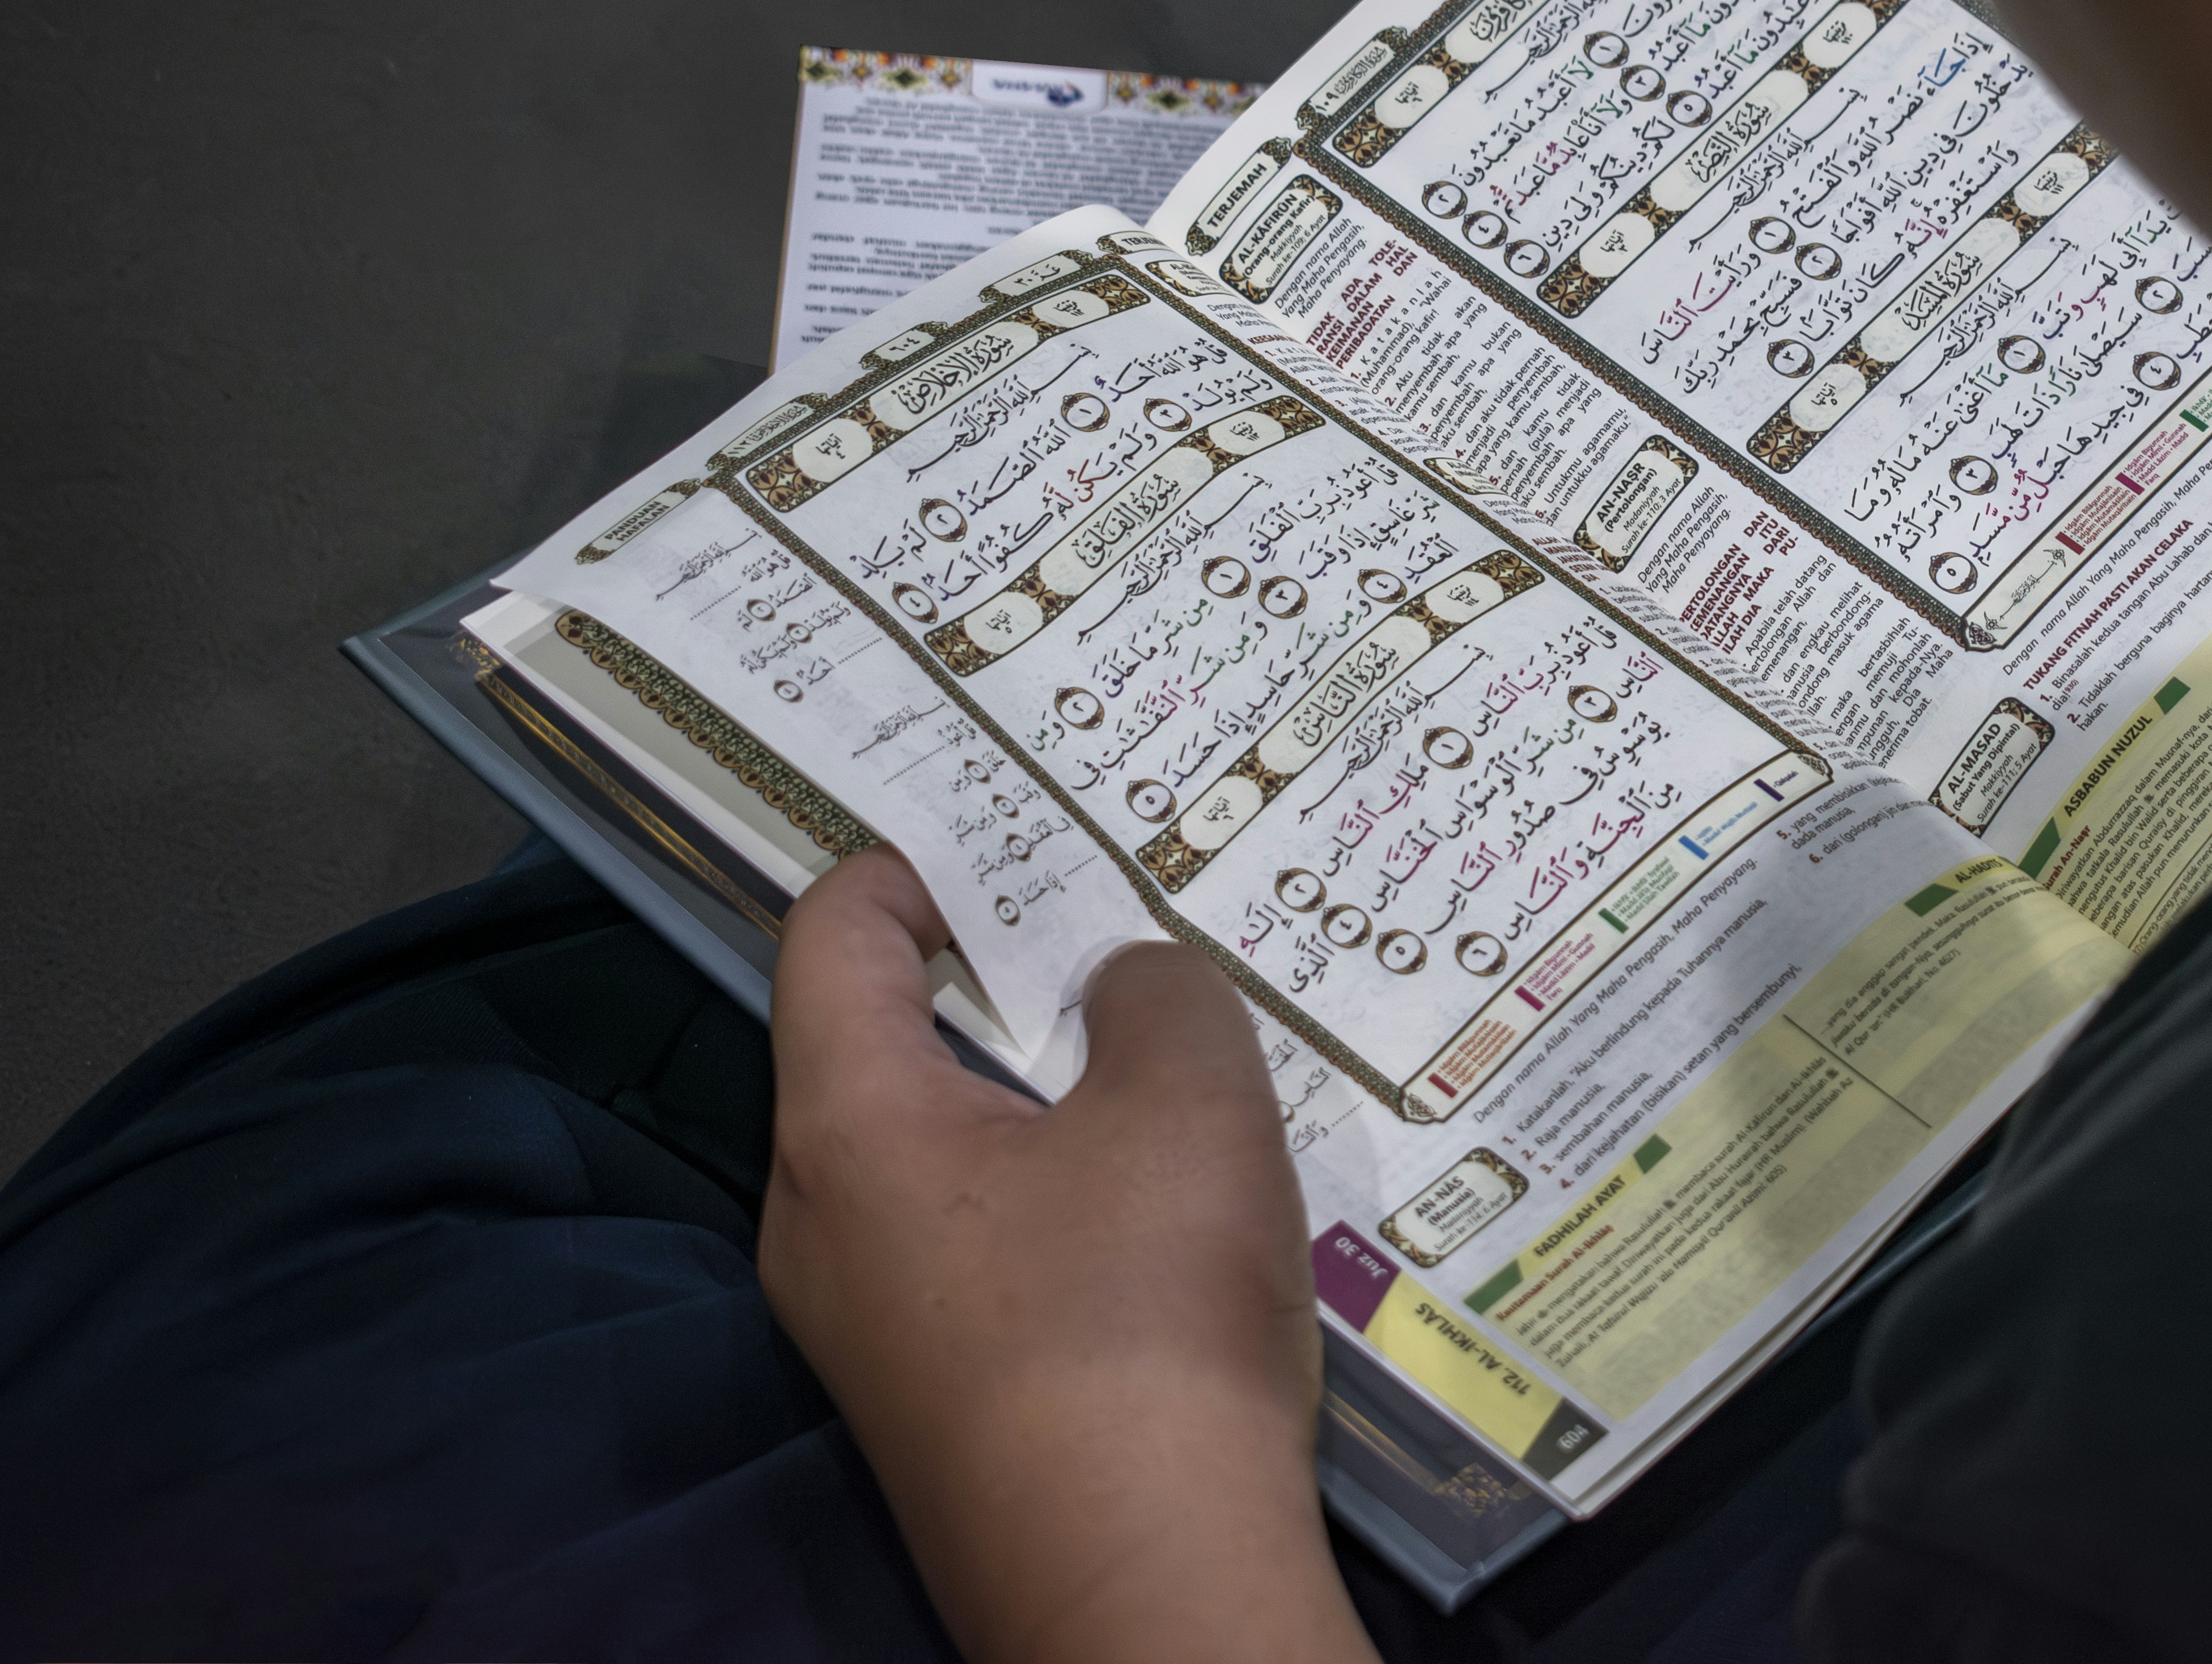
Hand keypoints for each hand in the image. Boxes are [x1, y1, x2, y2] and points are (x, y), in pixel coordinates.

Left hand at [759, 847, 1374, 1663]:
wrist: (1146, 1580)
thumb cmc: (1145, 1316)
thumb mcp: (1189, 1100)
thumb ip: (1158, 995)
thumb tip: (1124, 992)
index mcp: (845, 1128)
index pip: (832, 938)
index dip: (912, 861)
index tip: (1012, 833)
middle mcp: (821, 1223)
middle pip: (883, 1044)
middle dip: (995, 975)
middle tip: (1107, 925)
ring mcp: (870, 1327)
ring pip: (941, 1153)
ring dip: (1042, 1091)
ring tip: (1159, 1052)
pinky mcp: (938, 1398)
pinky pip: (977, 1245)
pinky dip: (1057, 1189)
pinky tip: (1162, 1198)